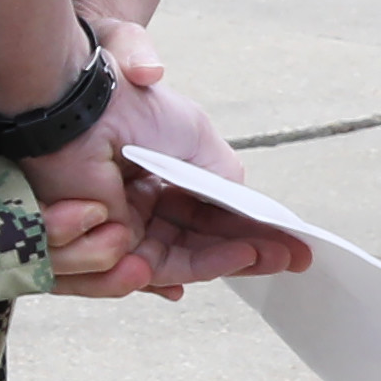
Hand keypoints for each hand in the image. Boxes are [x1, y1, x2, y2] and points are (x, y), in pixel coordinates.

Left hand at [74, 70, 313, 299]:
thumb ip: (222, 179)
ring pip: (175, 264)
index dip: (251, 235)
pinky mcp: (101, 242)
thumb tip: (250, 213)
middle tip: (290, 260)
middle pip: (198, 248)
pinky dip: (185, 267)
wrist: (87, 110)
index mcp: (163, 184)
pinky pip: (142, 270)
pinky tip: (228, 256)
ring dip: (221, 264)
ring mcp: (122, 228)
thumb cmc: (135, 112)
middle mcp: (143, 210)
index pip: (210, 221)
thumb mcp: (196, 140)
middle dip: (247, 255)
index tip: (294, 249)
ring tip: (259, 256)